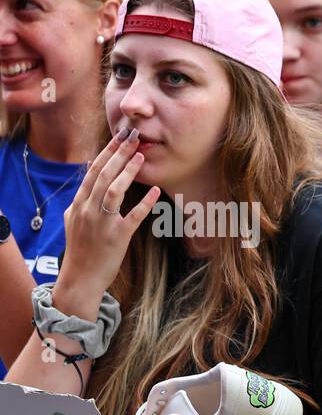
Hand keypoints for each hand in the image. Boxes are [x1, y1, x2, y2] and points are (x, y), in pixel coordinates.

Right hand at [56, 129, 160, 315]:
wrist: (81, 277)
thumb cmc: (80, 250)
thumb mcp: (72, 222)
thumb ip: (79, 204)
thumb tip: (84, 189)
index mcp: (79, 203)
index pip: (93, 171)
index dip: (107, 152)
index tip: (119, 137)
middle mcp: (88, 209)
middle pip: (104, 174)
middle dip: (119, 153)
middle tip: (134, 137)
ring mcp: (102, 223)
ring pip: (114, 190)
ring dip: (128, 171)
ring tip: (141, 156)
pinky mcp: (117, 237)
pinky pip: (133, 216)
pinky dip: (145, 203)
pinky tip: (156, 191)